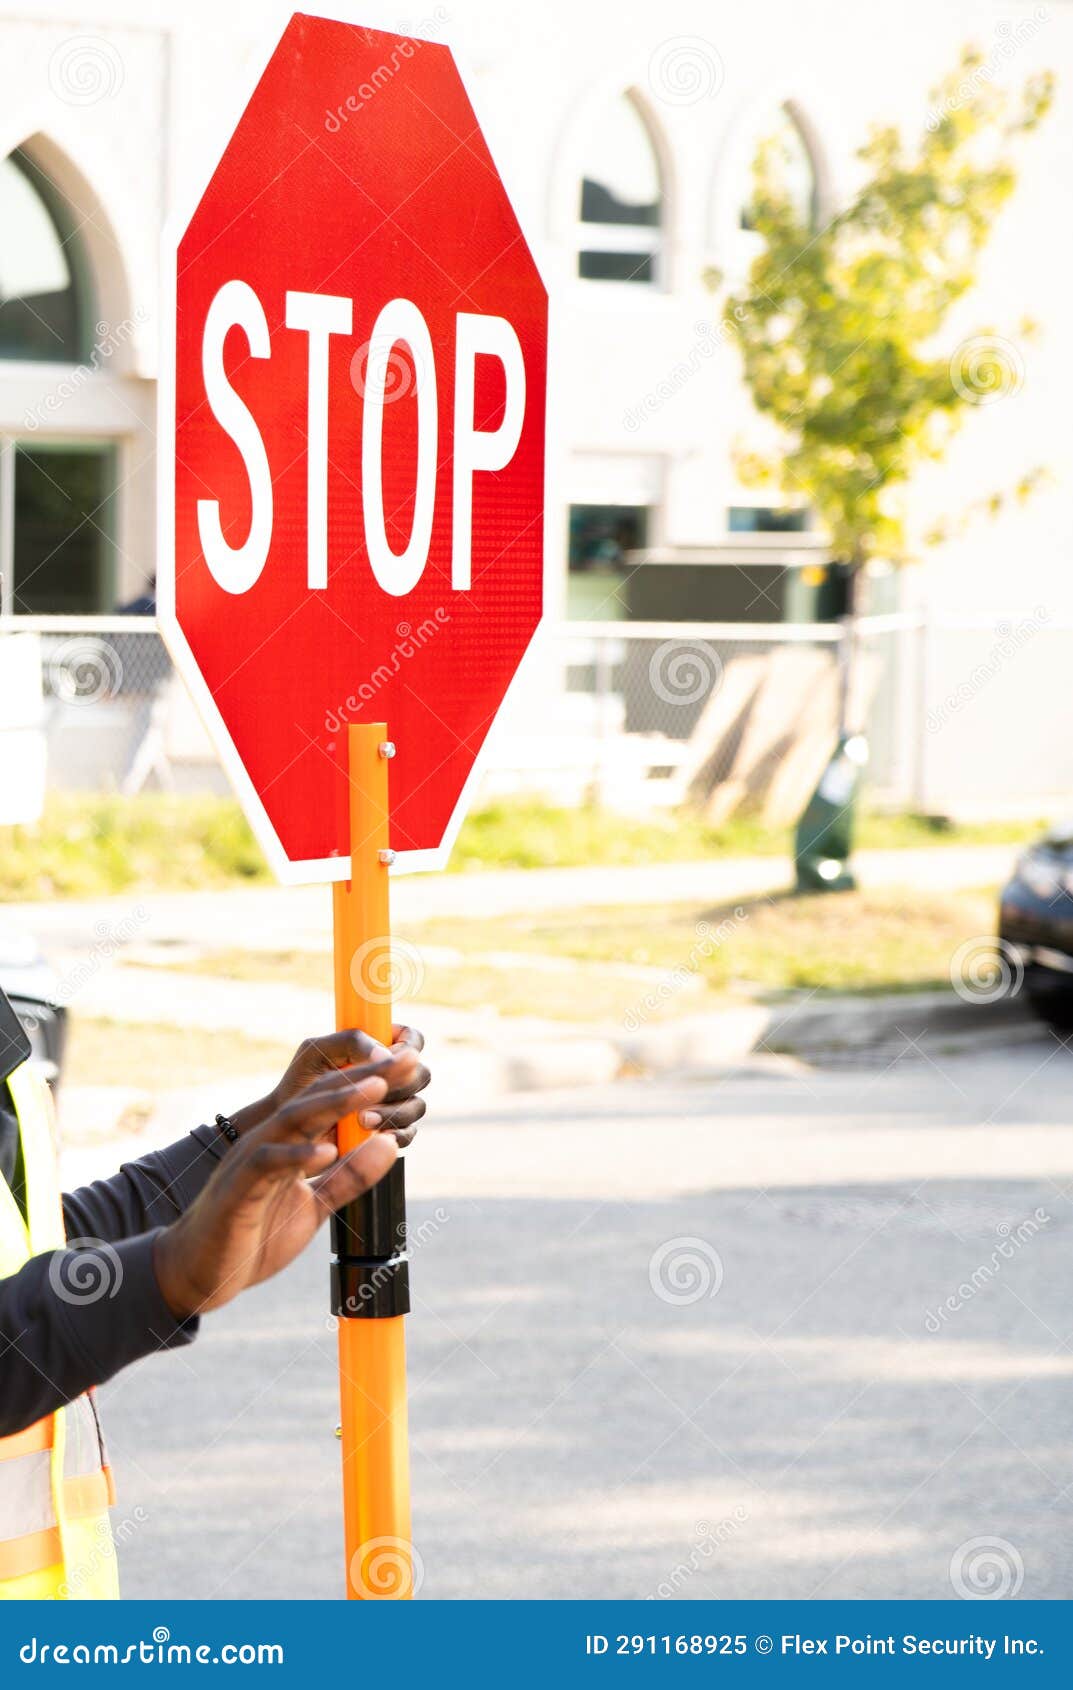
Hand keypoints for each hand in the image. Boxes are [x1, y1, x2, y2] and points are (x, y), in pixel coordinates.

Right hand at [154, 1061, 400, 1319]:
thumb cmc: (256, 1234)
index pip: (335, 1100)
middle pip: (319, 1097)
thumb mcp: (314, 1206)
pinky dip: (297, 1156)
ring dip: (335, 1103)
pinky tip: (327, 1152)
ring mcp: (251, 1158)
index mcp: (291, 1141)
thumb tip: (389, 1145)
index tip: (411, 1065)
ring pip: (295, 1119)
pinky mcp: (237, 1187)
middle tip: (404, 1061)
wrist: (202, 1270)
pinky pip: (267, 1163)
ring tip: (373, 1089)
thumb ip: (349, 1177)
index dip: (372, 1081)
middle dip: (363, 1077)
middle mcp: (271, 1139)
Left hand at [231, 1025, 429, 1146]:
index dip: (409, 1046)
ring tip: (362, 1120)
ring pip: (416, 1106)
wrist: (285, 1127)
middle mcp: (392, 1075)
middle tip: (376, 1090)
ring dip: (393, 1112)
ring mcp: (395, 1105)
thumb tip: (386, 1054)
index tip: (391, 1056)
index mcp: (379, 1047)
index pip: (412, 1039)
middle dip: (400, 1084)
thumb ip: (351, 1042)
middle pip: (421, 1074)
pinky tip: (371, 1135)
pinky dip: (393, 1135)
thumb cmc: (301, 1081)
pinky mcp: (390, 1133)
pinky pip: (407, 1134)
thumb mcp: (318, 1051)